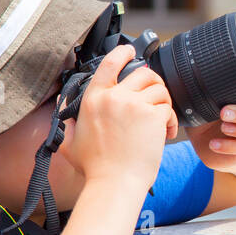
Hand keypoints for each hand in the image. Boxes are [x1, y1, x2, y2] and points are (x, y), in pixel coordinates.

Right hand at [60, 43, 175, 190]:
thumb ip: (67, 118)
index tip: (131, 50)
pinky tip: (166, 133)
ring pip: (159, 89)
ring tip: (162, 120)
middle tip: (156, 96)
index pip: (110, 64)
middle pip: (142, 73)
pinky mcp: (153, 116)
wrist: (114, 184)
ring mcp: (134, 105)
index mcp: (93, 99)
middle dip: (153, 82)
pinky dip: (171, 120)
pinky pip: (168, 108)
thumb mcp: (68, 140)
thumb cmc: (94, 168)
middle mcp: (113, 97)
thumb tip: (64, 104)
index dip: (122, 52)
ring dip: (164, 102)